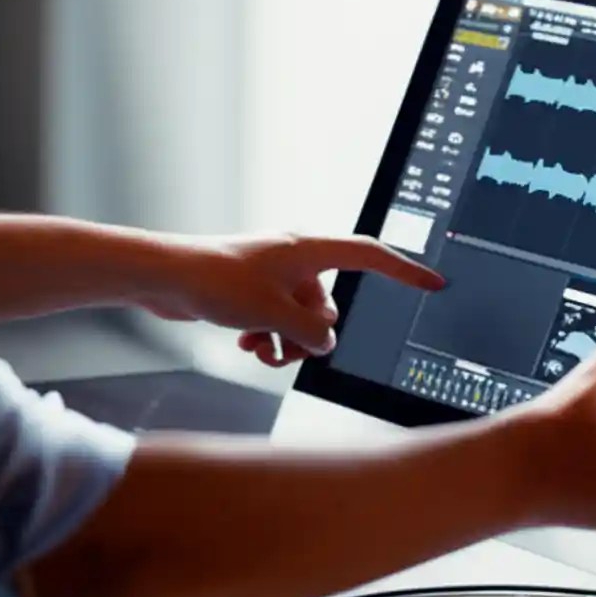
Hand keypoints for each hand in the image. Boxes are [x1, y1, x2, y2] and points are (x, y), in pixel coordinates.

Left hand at [141, 233, 443, 364]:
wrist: (163, 276)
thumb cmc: (213, 280)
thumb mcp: (273, 314)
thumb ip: (310, 333)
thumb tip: (324, 342)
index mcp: (310, 250)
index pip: (371, 256)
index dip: (405, 270)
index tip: (432, 283)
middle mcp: (298, 261)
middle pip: (331, 307)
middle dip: (308, 334)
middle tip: (281, 342)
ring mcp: (277, 277)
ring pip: (304, 321)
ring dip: (285, 341)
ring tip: (258, 345)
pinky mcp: (257, 292)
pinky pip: (281, 322)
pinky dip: (269, 336)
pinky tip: (246, 341)